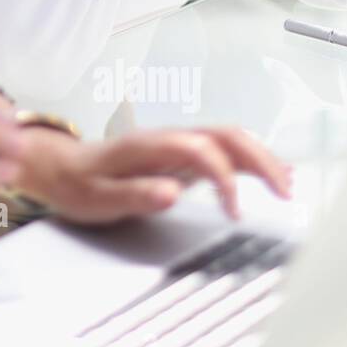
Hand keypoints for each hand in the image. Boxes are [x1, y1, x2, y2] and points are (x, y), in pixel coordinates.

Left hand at [12, 125, 292, 223]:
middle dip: (259, 159)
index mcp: (149, 146)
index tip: (233, 210)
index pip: (200, 149)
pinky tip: (267, 175)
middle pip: (224, 135)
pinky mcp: (179, 155)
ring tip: (286, 185)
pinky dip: (249, 161)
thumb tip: (171, 193)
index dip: (224, 177)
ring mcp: (175, 145)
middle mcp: (167, 139)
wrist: (59, 167)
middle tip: (283, 191)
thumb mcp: (98, 197)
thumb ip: (134, 194)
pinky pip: (221, 150)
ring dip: (260, 157)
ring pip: (228, 139)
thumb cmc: (77, 182)